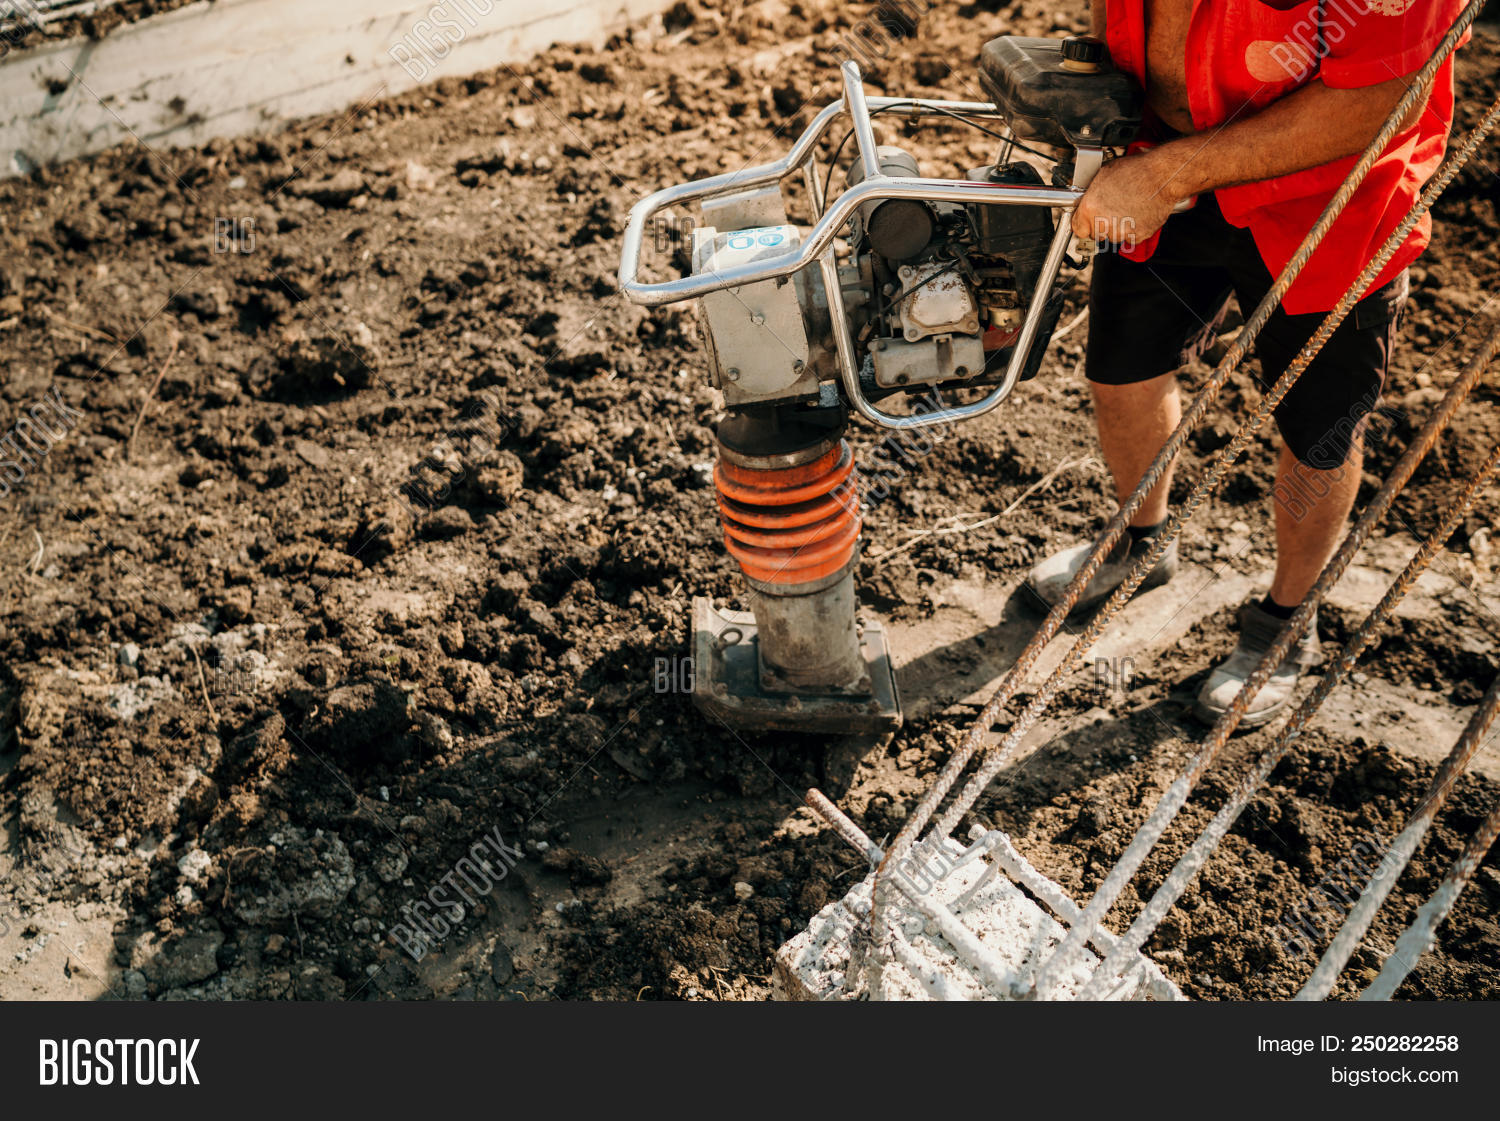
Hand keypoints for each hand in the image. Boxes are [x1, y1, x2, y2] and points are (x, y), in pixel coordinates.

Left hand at [1070, 145, 1186, 250]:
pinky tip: (1137, 213)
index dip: (1084, 223)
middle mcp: (1104, 223)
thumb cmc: (1136, 171)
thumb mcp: (1103, 176)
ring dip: (1117, 227)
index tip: (1088, 221)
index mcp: (1090, 209)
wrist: (1161, 175)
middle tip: (1112, 209)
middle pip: (1096, 234)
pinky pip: (1130, 238)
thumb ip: (1091, 196)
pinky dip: (1133, 229)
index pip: (1078, 229)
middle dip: (1101, 224)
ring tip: (1127, 208)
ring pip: (1113, 237)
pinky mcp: (1137, 236)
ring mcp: (1121, 232)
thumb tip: (1086, 201)